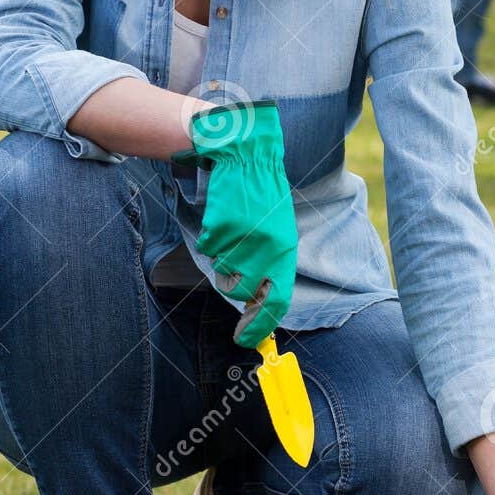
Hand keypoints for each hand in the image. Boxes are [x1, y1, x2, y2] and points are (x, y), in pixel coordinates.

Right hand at [171, 100, 297, 348]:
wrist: (246, 155)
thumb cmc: (261, 197)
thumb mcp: (276, 231)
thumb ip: (271, 265)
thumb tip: (260, 302)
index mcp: (285, 250)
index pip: (276, 301)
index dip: (259, 326)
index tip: (244, 340)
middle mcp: (268, 247)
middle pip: (242, 291)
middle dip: (233, 283)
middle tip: (232, 263)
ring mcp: (244, 237)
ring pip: (222, 271)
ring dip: (222, 257)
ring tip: (231, 232)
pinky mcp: (221, 225)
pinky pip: (208, 246)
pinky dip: (211, 237)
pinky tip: (221, 217)